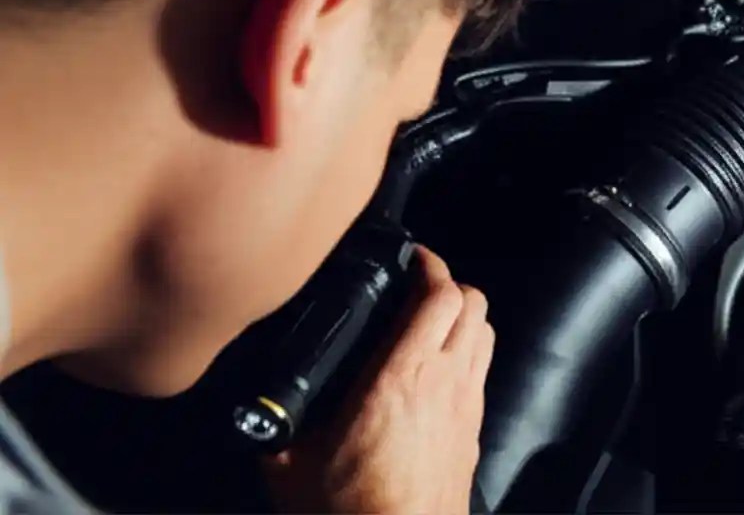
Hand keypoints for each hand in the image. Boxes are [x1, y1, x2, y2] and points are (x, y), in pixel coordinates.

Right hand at [264, 246, 494, 513]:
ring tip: (432, 316)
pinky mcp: (473, 430)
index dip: (430, 264)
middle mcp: (444, 382)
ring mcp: (466, 405)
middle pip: (473, 302)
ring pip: (484, 332)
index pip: (437, 295)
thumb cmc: (352, 510)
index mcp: (401, 375)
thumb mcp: (292, 463)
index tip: (412, 255)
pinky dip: (469, 352)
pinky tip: (440, 367)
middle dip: (449, 282)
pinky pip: (482, 370)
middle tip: (419, 283)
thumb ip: (279, 423)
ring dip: (464, 315)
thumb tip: (258, 404)